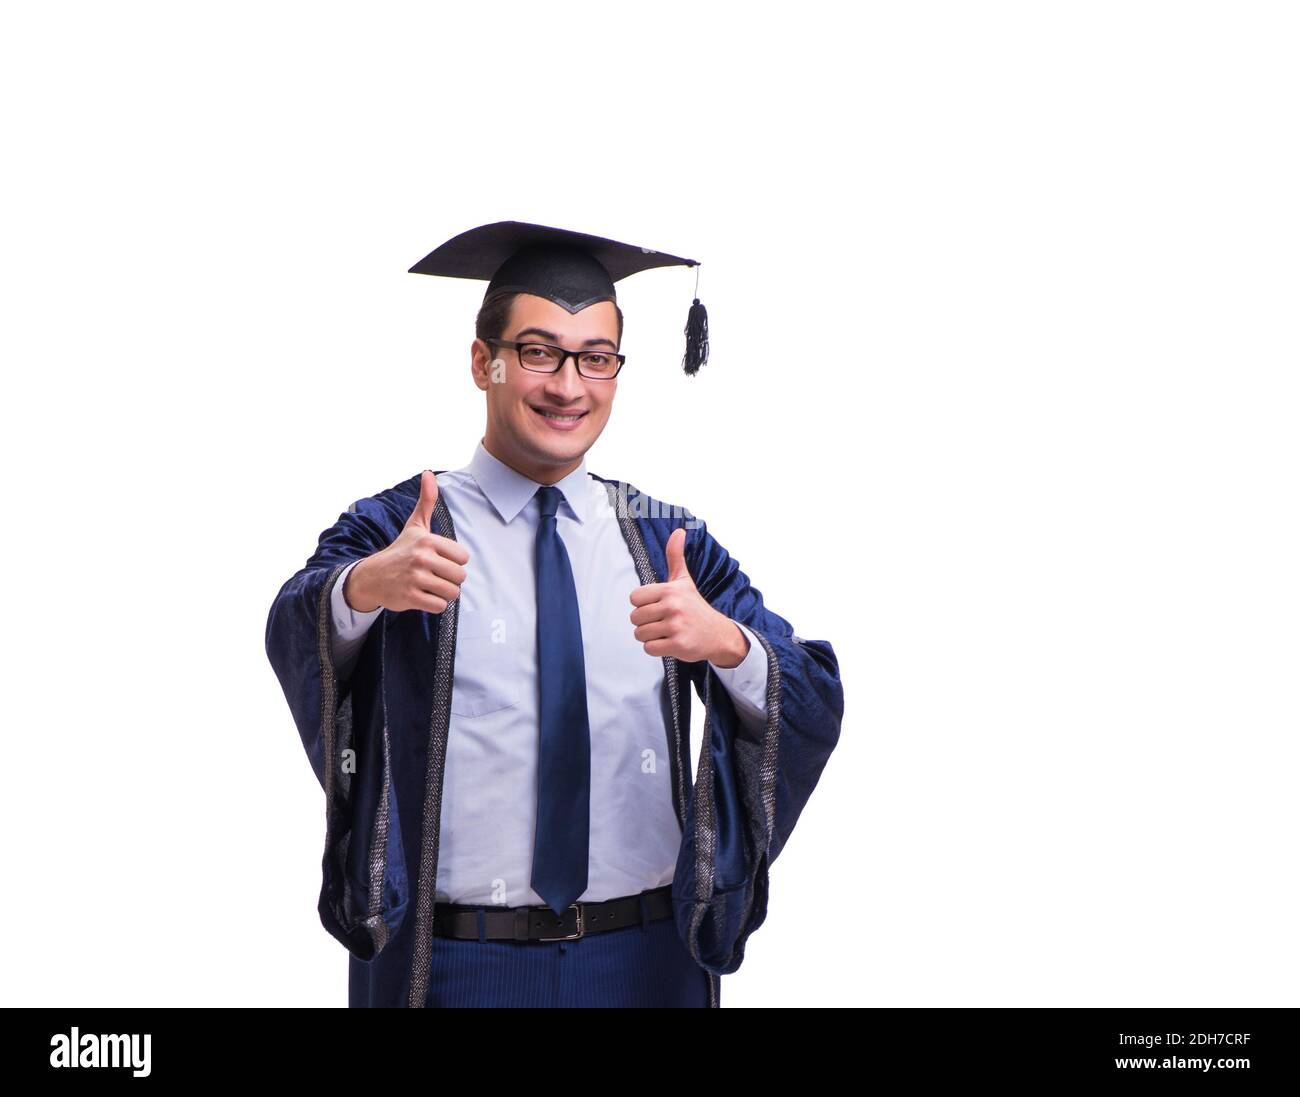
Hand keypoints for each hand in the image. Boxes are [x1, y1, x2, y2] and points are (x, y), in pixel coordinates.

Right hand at [345, 470, 469, 613]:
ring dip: (443, 593)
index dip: (454, 561)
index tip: (439, 560)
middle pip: (460, 577)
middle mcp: (422, 558)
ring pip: (452, 592)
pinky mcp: (411, 597)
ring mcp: (416, 578)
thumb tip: (428, 473)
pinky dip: (434, 604)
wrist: (372, 576)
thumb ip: (426, 501)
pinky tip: (422, 595)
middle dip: (450, 579)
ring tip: (429, 585)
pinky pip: (439, 606)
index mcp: (428, 540)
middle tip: (434, 575)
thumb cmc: (400, 550)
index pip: (463, 557)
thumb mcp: (414, 526)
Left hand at [628, 527, 749, 665]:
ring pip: (640, 634)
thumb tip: (678, 531)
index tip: (657, 606)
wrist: (718, 634)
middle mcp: (673, 606)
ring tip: (666, 632)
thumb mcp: (684, 580)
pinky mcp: (678, 645)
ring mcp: (676, 626)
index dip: (643, 605)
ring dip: (650, 636)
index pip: (634, 598)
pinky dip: (656, 649)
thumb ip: (675, 556)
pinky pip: (649, 648)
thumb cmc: (695, 607)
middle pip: (635, 618)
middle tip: (663, 621)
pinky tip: (670, 642)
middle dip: (646, 622)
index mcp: (670, 590)